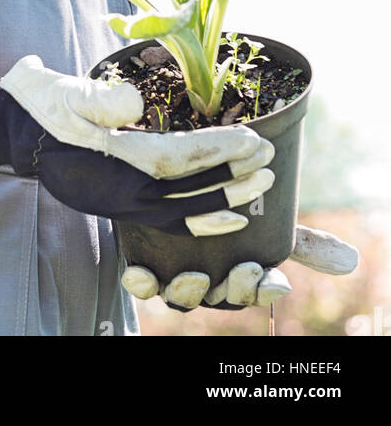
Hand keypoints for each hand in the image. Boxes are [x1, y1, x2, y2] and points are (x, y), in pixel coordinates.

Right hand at [0, 55, 274, 233]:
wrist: (15, 127)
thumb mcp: (68, 90)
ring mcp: (121, 201)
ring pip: (184, 210)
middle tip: (271, 164)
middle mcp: (120, 190)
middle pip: (189, 191)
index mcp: (111, 160)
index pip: (176, 159)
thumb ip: (100, 97)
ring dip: (226, 198)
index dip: (217, 151)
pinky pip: (170, 218)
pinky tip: (225, 213)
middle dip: (233, 178)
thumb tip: (132, 102)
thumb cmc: (45, 102)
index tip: (253, 140)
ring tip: (262, 185)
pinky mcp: (121, 203)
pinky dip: (202, 217)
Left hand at [123, 225, 359, 309]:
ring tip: (197, 274)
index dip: (266, 288)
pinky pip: (140, 284)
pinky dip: (140, 281)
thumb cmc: (226, 213)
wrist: (174, 192)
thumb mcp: (265, 222)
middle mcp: (208, 281)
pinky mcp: (143, 263)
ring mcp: (174, 274)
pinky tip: (140, 271)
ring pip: (183, 296)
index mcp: (239, 273)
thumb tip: (350, 260)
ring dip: (191, 290)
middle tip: (245, 268)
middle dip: (236, 287)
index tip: (276, 279)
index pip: (258, 289)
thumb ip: (301, 240)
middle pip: (223, 296)